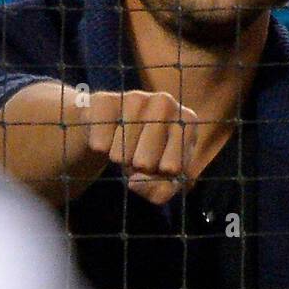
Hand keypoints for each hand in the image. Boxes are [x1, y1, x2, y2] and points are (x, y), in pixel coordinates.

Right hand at [83, 90, 200, 204]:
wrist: (111, 127)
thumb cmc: (147, 154)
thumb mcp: (164, 178)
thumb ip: (161, 191)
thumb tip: (134, 182)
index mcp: (188, 121)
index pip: (173, 168)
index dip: (160, 174)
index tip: (160, 163)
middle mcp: (166, 103)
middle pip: (146, 162)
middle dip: (139, 168)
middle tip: (140, 154)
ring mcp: (136, 98)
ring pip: (122, 154)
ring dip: (120, 159)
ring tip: (126, 145)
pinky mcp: (105, 100)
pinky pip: (100, 144)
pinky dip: (101, 149)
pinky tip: (108, 134)